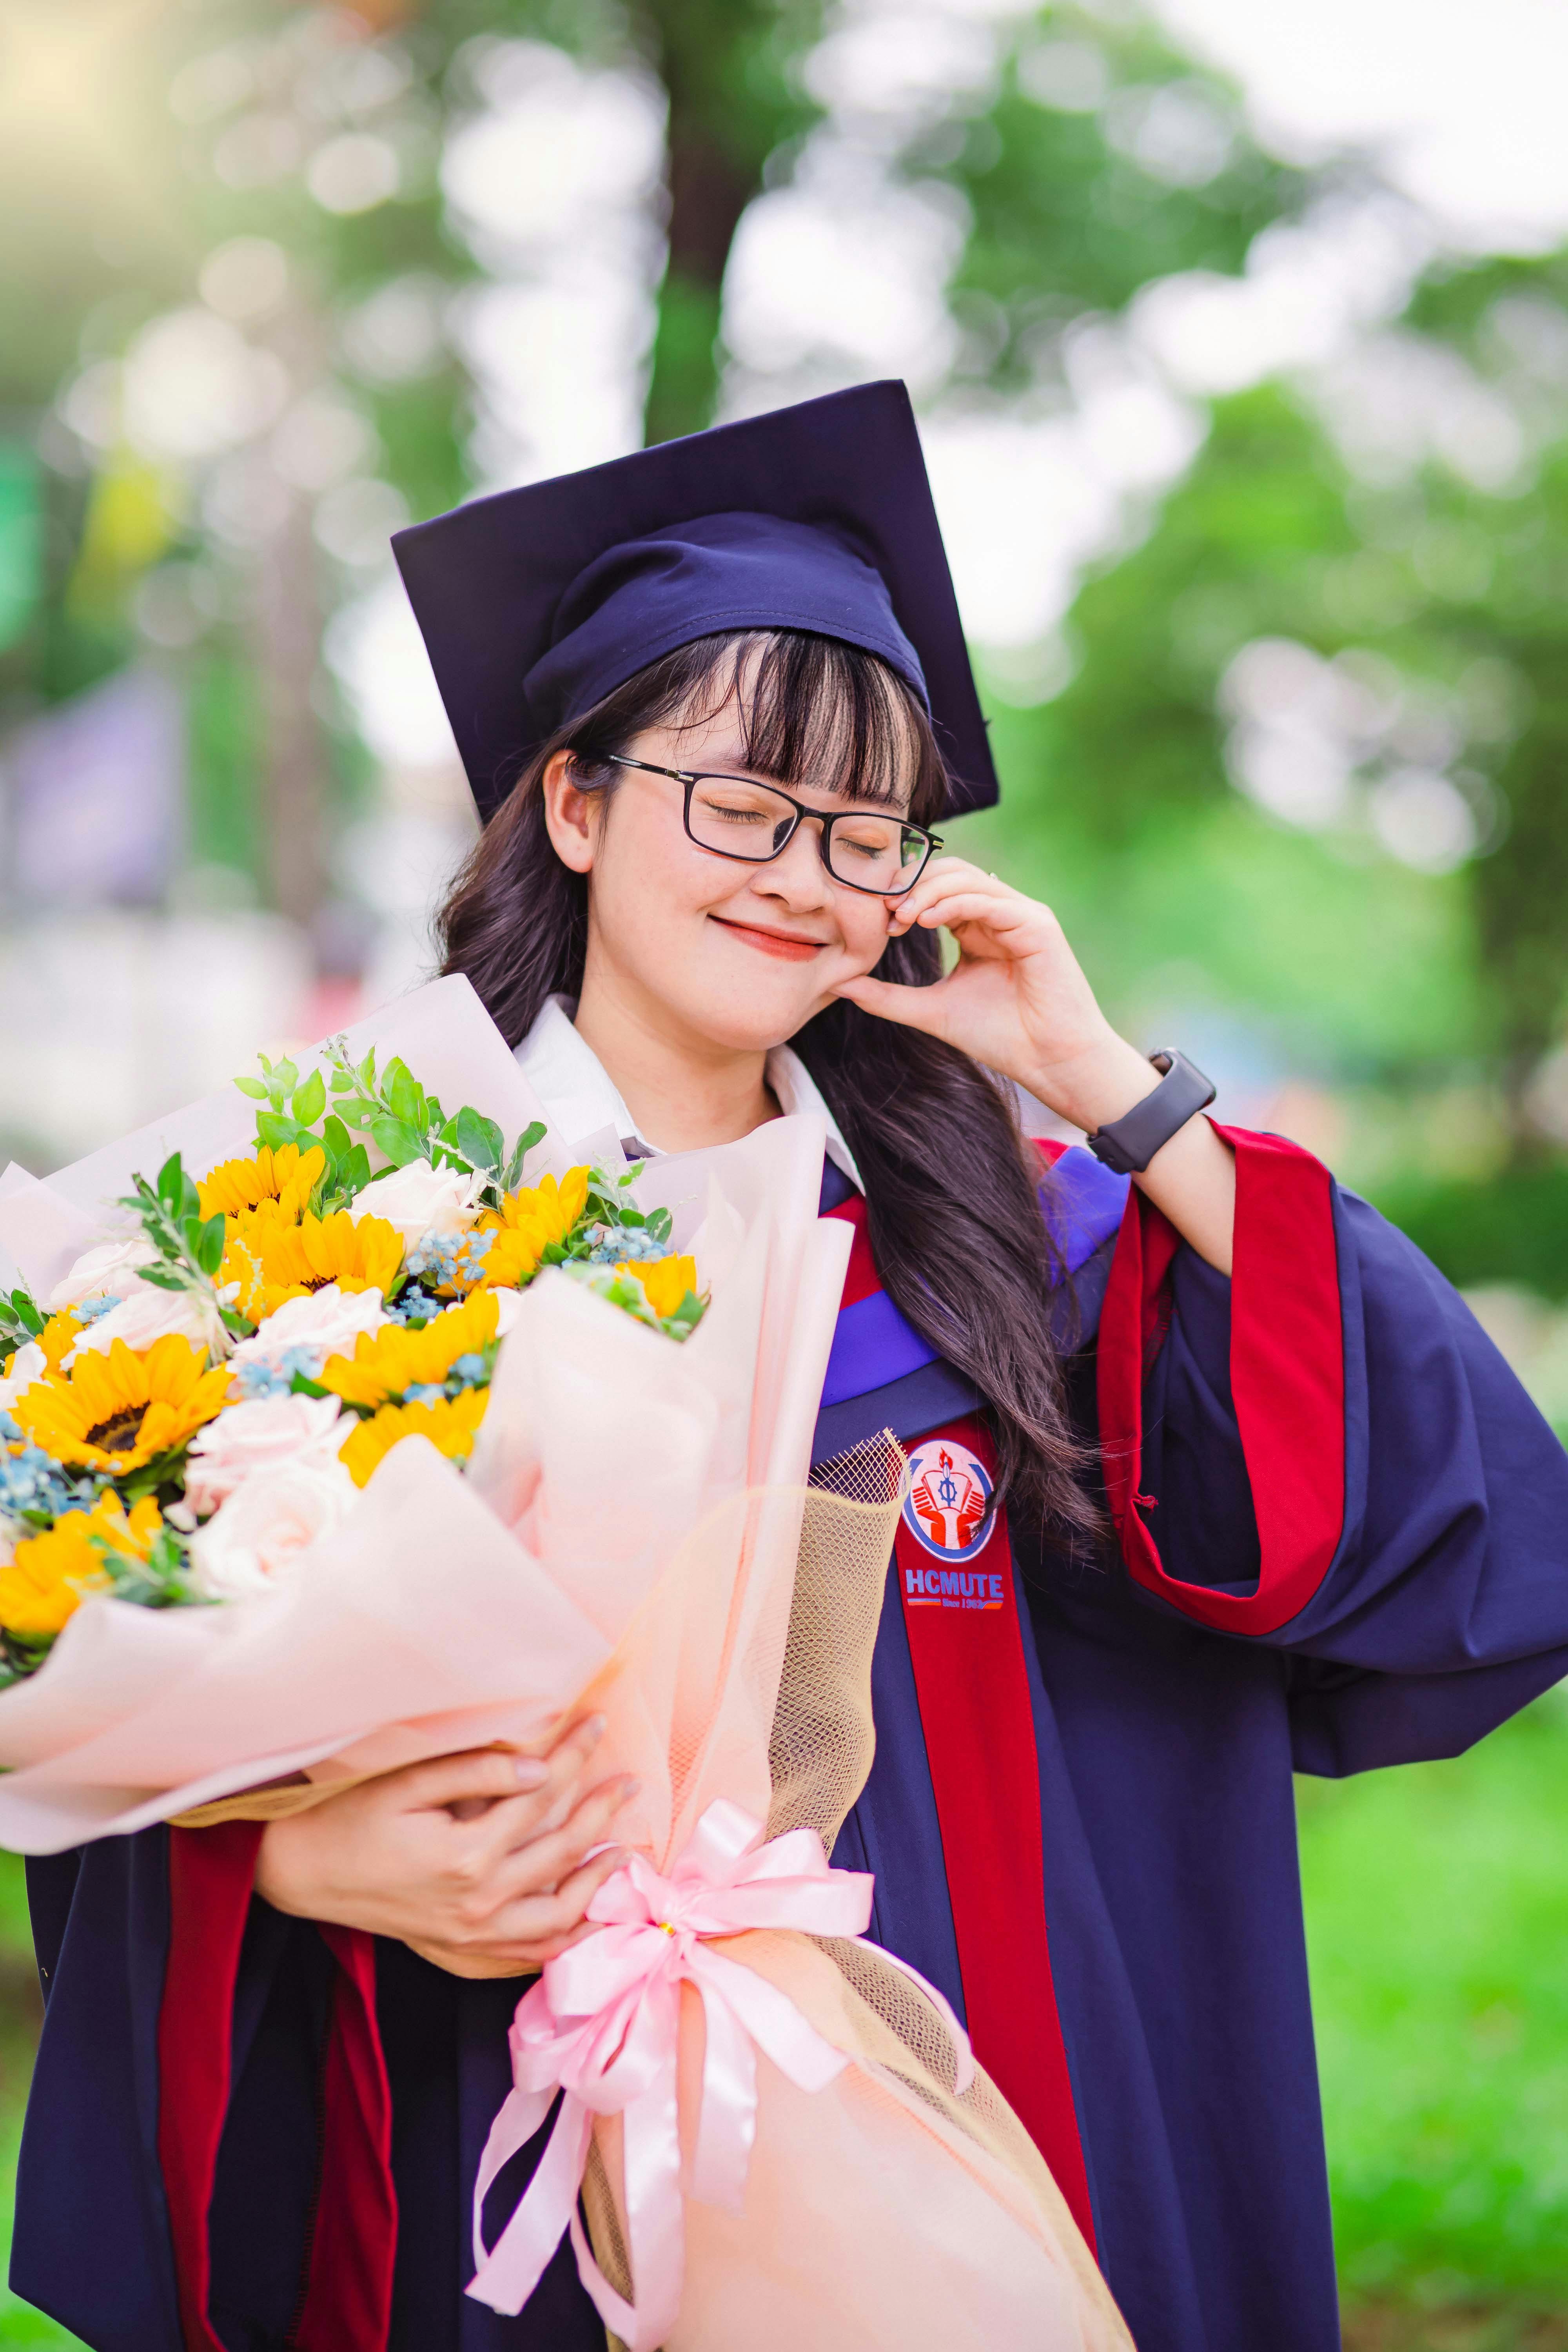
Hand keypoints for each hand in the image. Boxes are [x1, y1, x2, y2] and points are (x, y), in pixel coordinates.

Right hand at [255, 1715, 637, 1978]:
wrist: (305, 1872)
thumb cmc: (351, 1818)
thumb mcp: (408, 1781)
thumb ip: (476, 1773)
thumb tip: (538, 1767)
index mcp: (466, 1855)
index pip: (539, 1796)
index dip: (572, 1756)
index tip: (597, 1726)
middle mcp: (478, 1902)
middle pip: (560, 1852)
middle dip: (600, 1812)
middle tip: (628, 1782)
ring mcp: (471, 1934)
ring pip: (558, 1917)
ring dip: (596, 1883)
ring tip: (622, 1851)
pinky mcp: (461, 1949)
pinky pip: (529, 1956)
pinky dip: (565, 1940)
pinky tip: (587, 1918)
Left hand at [835, 857, 1156, 1132]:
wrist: (1047, 1061)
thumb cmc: (999, 1036)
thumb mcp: (930, 1010)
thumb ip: (886, 996)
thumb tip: (838, 983)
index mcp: (976, 926)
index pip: (935, 887)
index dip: (901, 894)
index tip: (873, 917)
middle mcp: (999, 913)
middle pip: (948, 872)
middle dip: (911, 885)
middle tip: (883, 912)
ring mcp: (1020, 914)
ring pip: (967, 878)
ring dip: (927, 892)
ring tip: (900, 917)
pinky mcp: (1037, 924)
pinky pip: (989, 899)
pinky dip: (954, 903)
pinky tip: (927, 919)